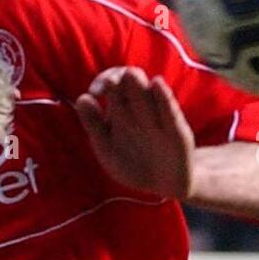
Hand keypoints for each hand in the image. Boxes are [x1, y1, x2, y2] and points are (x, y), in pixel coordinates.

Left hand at [75, 66, 196, 199]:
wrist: (163, 183)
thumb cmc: (131, 162)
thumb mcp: (106, 147)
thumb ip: (93, 125)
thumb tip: (82, 98)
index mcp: (120, 108)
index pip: (112, 83)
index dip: (102, 81)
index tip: (95, 92)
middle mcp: (140, 106)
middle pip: (130, 81)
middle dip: (119, 79)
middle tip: (109, 83)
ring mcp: (159, 115)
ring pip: (149, 92)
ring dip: (138, 84)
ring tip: (130, 76)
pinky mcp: (176, 129)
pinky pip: (170, 110)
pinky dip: (163, 98)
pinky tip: (157, 85)